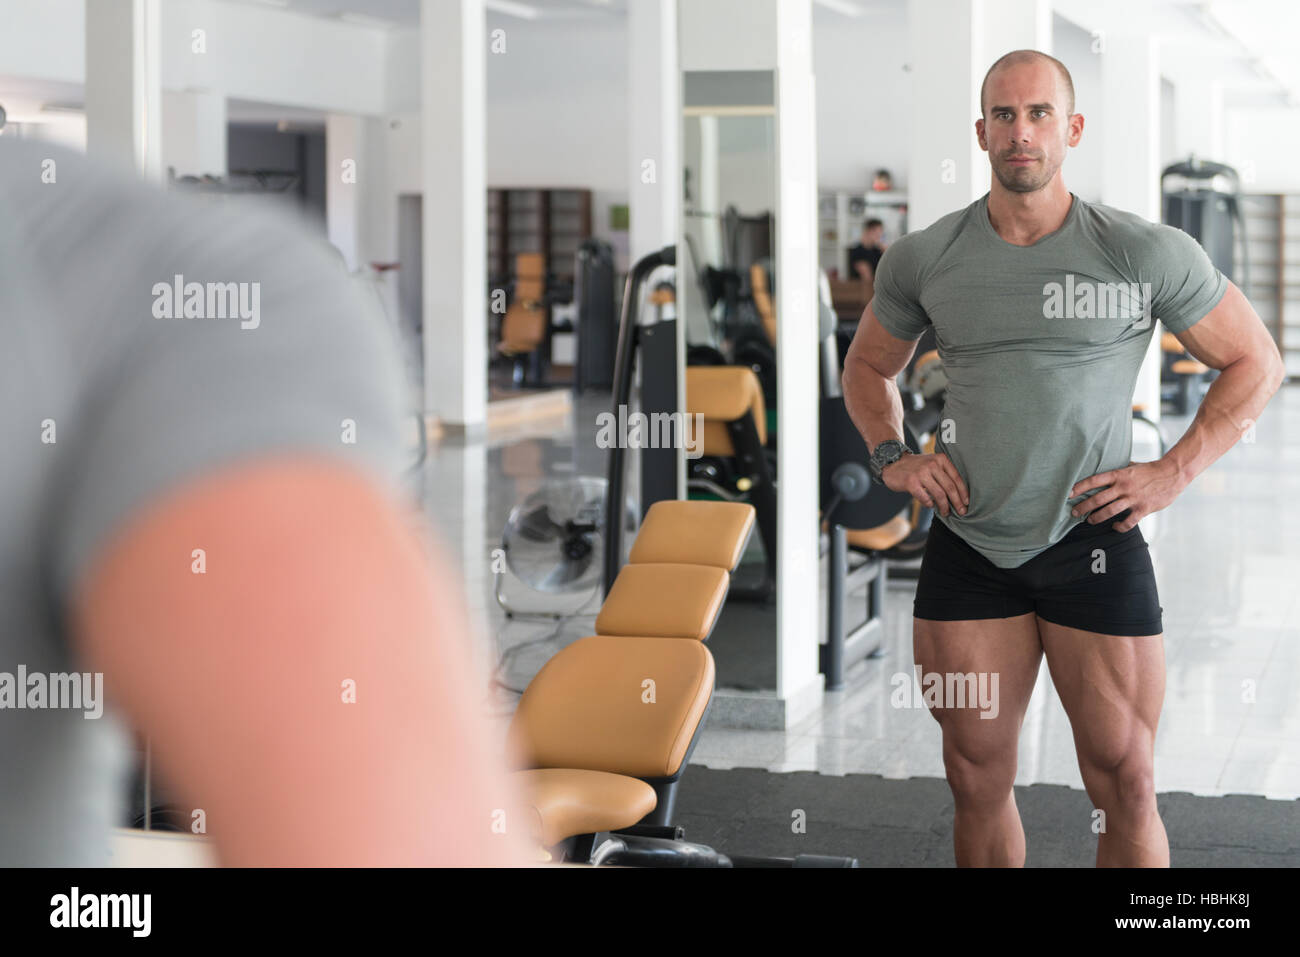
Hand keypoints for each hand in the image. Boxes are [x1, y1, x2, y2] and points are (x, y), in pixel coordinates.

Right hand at [882, 452, 968, 516]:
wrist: (893, 463)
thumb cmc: (916, 467)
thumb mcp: (932, 463)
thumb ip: (944, 474)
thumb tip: (958, 495)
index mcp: (940, 459)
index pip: (956, 478)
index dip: (963, 492)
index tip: (966, 503)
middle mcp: (932, 464)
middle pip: (950, 487)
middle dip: (957, 502)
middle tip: (961, 512)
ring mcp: (921, 473)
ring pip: (939, 494)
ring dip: (944, 506)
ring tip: (945, 512)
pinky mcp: (911, 482)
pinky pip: (925, 497)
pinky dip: (929, 504)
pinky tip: (930, 505)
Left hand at [1069, 460, 1185, 531]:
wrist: (1173, 473)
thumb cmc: (1150, 470)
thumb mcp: (1131, 466)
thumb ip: (1117, 471)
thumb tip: (1102, 467)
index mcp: (1119, 475)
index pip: (1094, 481)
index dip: (1079, 487)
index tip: (1068, 494)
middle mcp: (1123, 487)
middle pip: (1098, 499)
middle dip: (1083, 506)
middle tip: (1074, 512)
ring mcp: (1133, 498)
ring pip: (1109, 511)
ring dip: (1096, 518)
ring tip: (1089, 521)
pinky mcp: (1143, 509)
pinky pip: (1128, 522)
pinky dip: (1119, 526)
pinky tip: (1114, 526)